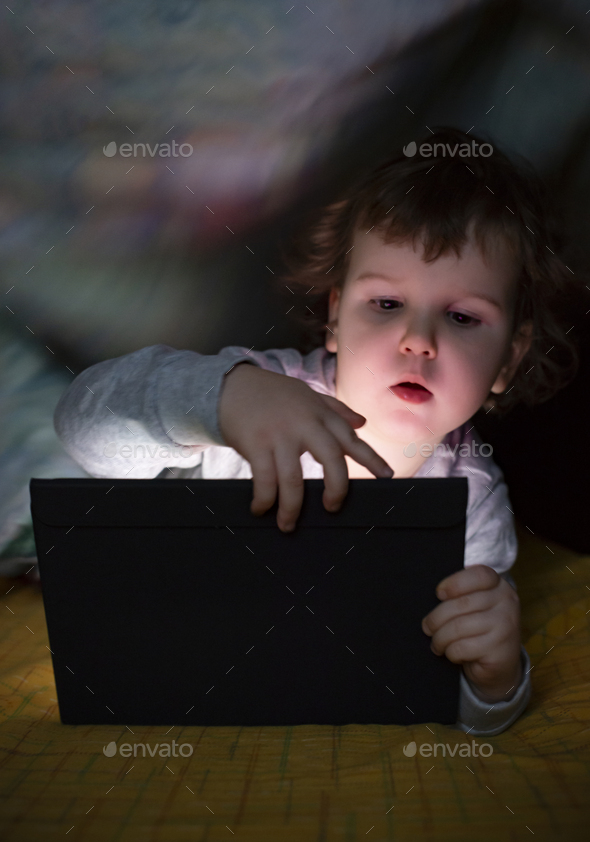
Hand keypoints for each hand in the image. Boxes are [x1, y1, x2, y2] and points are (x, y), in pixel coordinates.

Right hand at [218, 362, 393, 531]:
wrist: (232, 385)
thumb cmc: (274, 394)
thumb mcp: (307, 396)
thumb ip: (335, 410)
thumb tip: (362, 422)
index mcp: (320, 414)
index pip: (351, 437)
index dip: (371, 458)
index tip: (388, 476)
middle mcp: (304, 423)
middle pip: (331, 459)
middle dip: (337, 489)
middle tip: (332, 508)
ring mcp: (279, 434)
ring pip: (293, 479)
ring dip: (291, 508)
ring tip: (288, 524)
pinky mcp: (255, 444)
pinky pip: (264, 480)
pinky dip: (264, 500)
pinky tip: (261, 509)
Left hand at [421, 564, 522, 702]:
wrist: (499, 665)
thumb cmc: (478, 630)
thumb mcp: (474, 606)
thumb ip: (461, 594)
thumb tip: (438, 594)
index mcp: (499, 586)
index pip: (479, 575)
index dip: (455, 583)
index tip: (439, 593)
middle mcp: (507, 603)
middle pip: (462, 604)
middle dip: (436, 619)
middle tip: (428, 627)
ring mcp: (506, 627)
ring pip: (458, 627)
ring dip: (440, 638)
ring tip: (437, 644)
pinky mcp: (500, 651)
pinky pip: (462, 648)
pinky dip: (451, 652)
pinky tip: (453, 654)